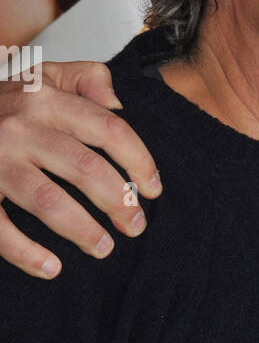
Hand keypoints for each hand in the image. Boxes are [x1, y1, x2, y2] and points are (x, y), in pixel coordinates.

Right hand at [0, 65, 161, 277]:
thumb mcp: (39, 75)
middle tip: (135, 226)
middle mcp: (20, 126)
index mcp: (45, 98)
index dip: (139, 161)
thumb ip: (84, 79)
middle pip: (85, 168)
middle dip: (118, 201)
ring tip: (103, 248)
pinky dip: (26, 253)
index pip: (108, 128)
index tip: (154, 188)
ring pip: (48, 201)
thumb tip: (118, 102)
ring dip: (82, 230)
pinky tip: (51, 268)